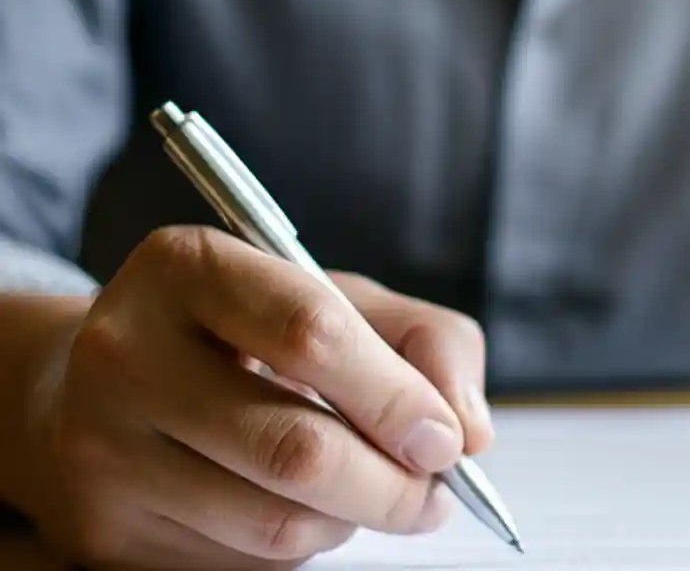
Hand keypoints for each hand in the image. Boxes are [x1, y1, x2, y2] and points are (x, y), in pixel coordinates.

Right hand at [16, 226, 492, 569]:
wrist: (105, 386)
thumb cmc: (245, 335)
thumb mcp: (338, 299)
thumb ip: (425, 340)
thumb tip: (469, 431)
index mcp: (188, 267)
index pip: (310, 333)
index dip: (396, 397)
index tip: (446, 436)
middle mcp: (125, 353)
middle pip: (296, 449)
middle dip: (394, 484)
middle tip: (433, 488)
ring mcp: (102, 449)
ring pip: (276, 522)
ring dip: (352, 519)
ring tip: (368, 489)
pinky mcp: (103, 530)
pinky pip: (244, 563)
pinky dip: (301, 544)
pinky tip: (299, 505)